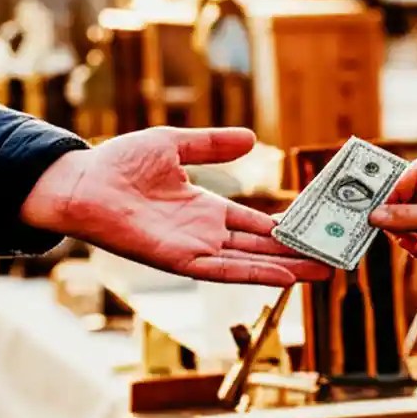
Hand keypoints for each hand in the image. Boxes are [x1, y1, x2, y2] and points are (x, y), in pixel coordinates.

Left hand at [20, 127, 331, 285]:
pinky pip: (223, 271)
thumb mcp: (174, 145)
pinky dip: (254, 275)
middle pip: (260, 248)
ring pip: (249, 263)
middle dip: (297, 254)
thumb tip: (252, 139)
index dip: (286, 228)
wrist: (81, 182)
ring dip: (286, 268)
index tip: (316, 230)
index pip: (255, 224)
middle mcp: (204, 234)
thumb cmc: (117, 163)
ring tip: (323, 271)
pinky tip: (283, 278)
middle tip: (335, 257)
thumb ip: (212, 145)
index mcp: (205, 209)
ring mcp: (193, 249)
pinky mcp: (178, 260)